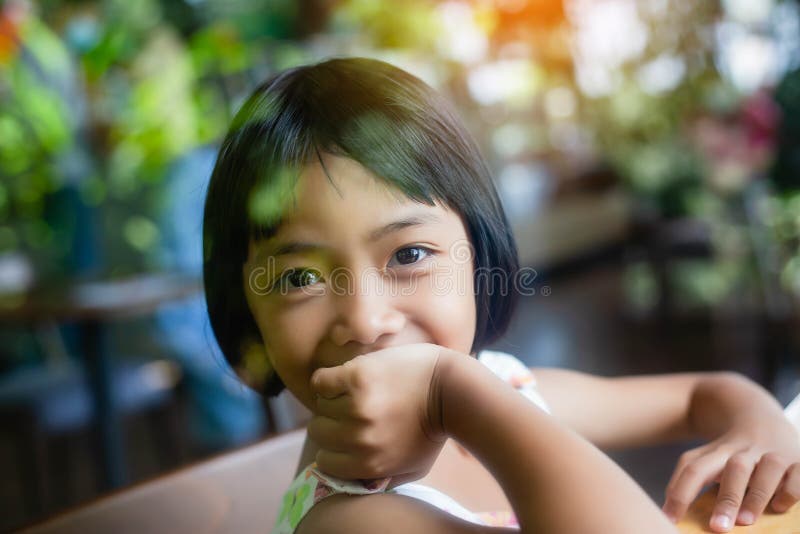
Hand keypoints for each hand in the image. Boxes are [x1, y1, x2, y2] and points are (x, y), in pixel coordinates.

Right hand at [307, 343, 449, 486]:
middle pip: (319, 431)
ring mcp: (357, 406)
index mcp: (368, 464)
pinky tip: (350, 378)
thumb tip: (352, 481)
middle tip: (355, 410)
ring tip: (359, 393)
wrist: (451, 390)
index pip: (324, 460)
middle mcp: (359, 439)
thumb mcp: (413, 469)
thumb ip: (382, 480)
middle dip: (333, 422)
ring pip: (321, 405)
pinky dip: (330, 379)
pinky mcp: (357, 376)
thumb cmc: (434, 429)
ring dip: (335, 399)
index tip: (348, 433)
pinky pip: (321, 382)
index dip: (335, 446)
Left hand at [662, 412, 799, 531]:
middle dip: (726, 499)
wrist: (757, 411)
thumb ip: (687, 477)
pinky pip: (797, 475)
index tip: (670, 520)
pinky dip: (789, 492)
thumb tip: (669, 511)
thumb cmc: (730, 448)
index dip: (680, 494)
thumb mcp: (707, 456)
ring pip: (768, 469)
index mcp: (718, 451)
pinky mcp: (799, 460)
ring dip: (756, 495)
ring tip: (745, 522)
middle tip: (717, 528)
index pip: (694, 468)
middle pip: (734, 469)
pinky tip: (780, 507)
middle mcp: (746, 450)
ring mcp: (774, 453)